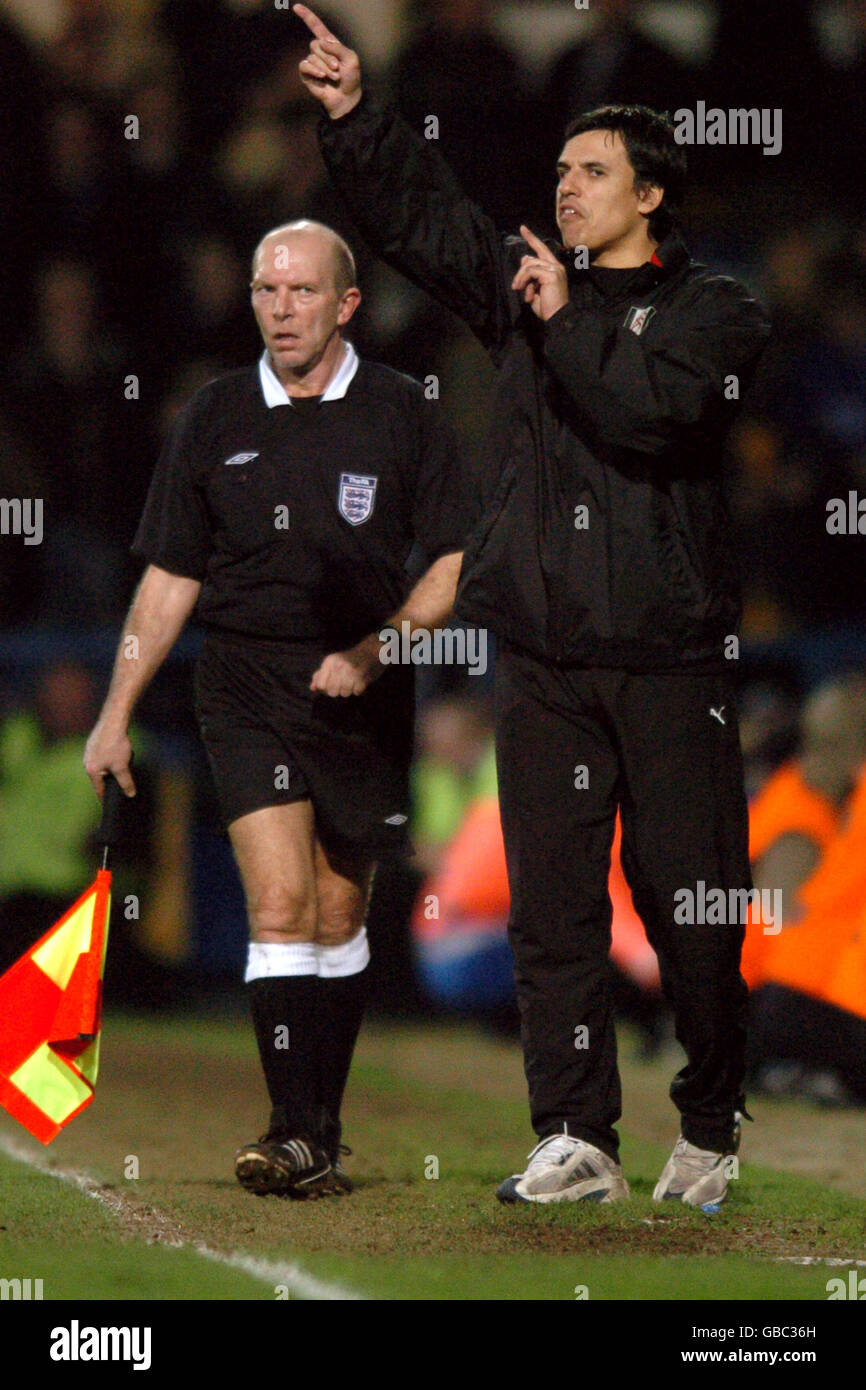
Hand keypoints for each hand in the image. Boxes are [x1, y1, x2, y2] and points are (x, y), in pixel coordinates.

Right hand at [83, 718, 135, 796]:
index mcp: (91, 770)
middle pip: (99, 778)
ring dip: (110, 770)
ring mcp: (89, 752)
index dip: (104, 798)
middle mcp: (87, 762)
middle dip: (108, 782)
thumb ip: (126, 782)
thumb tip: (130, 794)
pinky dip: (110, 760)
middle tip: (118, 787)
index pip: (98, 789)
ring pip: (101, 767)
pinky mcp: (94, 743)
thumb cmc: (115, 745)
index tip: (107, 805)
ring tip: (121, 769)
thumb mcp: (122, 767)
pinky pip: (102, 757)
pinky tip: (118, 755)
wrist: (113, 721)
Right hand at [294, 4, 361, 118]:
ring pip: (313, 57)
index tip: (296, 7)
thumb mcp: (351, 59)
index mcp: (330, 44)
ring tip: (334, 77)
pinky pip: (305, 65)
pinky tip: (322, 77)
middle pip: (316, 44)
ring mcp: (312, 62)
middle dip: (328, 57)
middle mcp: (319, 51)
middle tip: (337, 69)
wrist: (347, 97)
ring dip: (325, 68)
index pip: (316, 27)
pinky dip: (314, 70)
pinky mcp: (307, 74)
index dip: (307, 16)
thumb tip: (321, 42)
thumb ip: (338, 47)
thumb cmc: (351, 78)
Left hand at [309, 635, 382, 696]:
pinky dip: (359, 690)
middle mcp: (339, 666)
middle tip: (344, 683)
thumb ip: (320, 675)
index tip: (332, 684)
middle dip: (337, 691)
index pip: (321, 685)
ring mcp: (351, 672)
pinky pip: (356, 693)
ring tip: (353, 682)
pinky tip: (360, 682)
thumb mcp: (333, 663)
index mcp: (330, 662)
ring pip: (344, 694)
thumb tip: (312, 688)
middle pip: (332, 692)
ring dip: (349, 690)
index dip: (325, 689)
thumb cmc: (350, 659)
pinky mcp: (363, 677)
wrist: (371, 651)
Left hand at [511, 224, 569, 320]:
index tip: (522, 228)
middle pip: (532, 257)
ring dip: (521, 278)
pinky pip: (531, 271)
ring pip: (530, 264)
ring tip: (519, 290)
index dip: (532, 238)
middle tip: (515, 286)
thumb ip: (531, 275)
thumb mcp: (535, 289)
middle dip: (521, 270)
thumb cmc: (547, 307)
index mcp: (554, 268)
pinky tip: (526, 293)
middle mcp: (556, 266)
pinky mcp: (551, 274)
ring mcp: (555, 269)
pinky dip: (524, 280)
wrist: (558, 317)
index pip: (542, 249)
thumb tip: (525, 258)